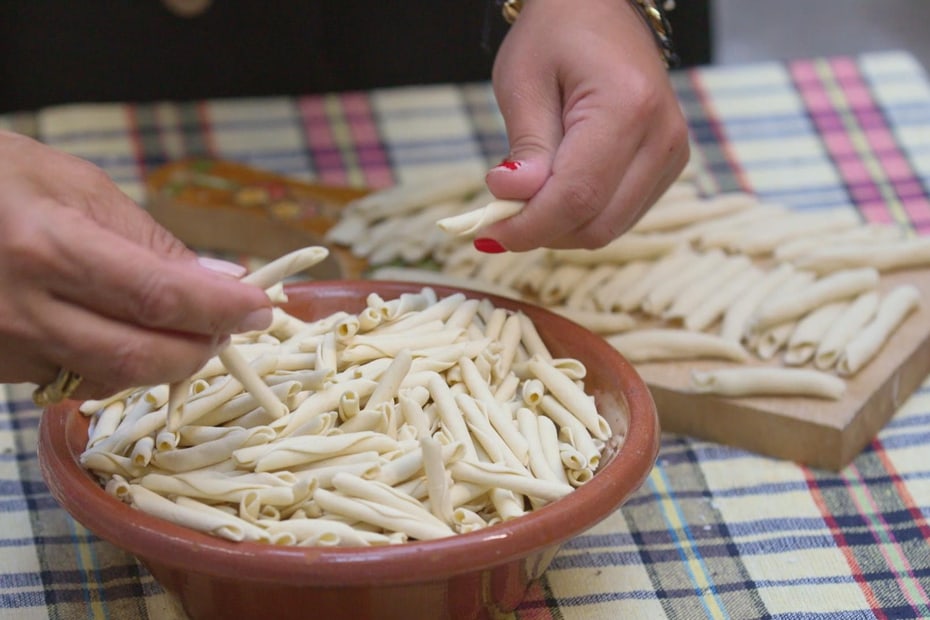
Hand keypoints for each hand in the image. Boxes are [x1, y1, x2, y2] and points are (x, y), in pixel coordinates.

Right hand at [0, 130, 271, 398]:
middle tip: (231, 325)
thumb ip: (148, 240)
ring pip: (112, 378)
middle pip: (139, 356)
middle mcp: (21, 309)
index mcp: (46, 247)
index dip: (220, 309)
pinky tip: (124, 331)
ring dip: (165, 359)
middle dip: (201, 347)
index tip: (260, 308)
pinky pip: (75, 379)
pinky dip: (118, 363)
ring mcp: (4, 348)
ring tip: (185, 325)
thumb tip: (218, 282)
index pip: (158, 296)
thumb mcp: (75, 185)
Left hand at [483, 0, 689, 250]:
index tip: (489, 231)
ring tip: (525, 199)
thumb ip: (526, 147)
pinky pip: (619, 216)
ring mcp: (670, 154)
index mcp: (628, 107)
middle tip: (500, 217)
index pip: (577, 196)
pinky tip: (554, 192)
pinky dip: (580, 217)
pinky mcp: (666, 165)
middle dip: (542, 231)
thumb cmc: (555, 34)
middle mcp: (662, 137)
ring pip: (609, 228)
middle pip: (596, 223)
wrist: (599, 9)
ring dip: (560, 227)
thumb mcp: (524, 82)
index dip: (530, 225)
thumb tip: (514, 200)